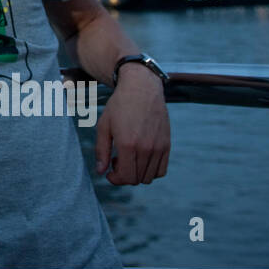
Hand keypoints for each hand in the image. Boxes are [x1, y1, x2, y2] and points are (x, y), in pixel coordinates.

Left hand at [95, 64, 169, 184]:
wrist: (142, 88)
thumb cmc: (119, 106)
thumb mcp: (104, 126)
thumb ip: (101, 151)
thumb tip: (101, 172)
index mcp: (128, 144)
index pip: (126, 177)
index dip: (115, 180)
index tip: (109, 173)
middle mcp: (146, 148)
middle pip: (137, 179)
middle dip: (124, 176)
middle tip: (116, 161)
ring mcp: (159, 147)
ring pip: (149, 177)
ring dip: (137, 173)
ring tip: (128, 158)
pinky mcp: (167, 145)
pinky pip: (161, 170)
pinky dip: (150, 170)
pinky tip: (141, 158)